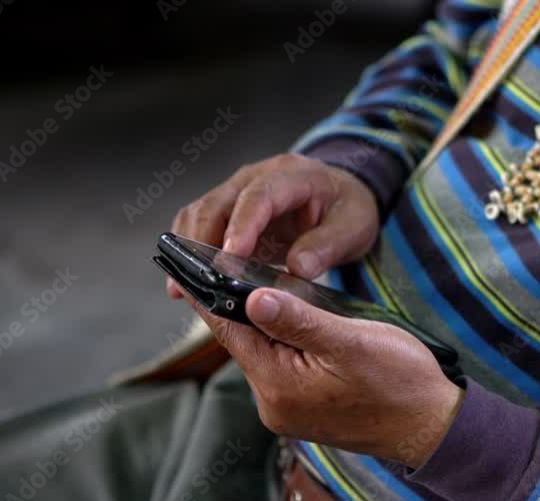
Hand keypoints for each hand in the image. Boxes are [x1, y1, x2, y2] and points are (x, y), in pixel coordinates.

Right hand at [167, 153, 378, 297]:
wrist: (341, 197)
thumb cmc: (348, 208)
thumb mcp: (353, 226)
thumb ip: (327, 246)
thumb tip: (297, 270)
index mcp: (291, 175)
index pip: (259, 197)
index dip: (242, 227)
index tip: (232, 257)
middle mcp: (256, 177)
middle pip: (217, 203)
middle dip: (204, 242)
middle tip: (201, 280)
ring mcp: (237, 192)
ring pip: (199, 213)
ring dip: (189, 248)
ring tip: (187, 287)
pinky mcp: (228, 213)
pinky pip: (199, 227)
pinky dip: (188, 253)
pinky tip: (186, 285)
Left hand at [185, 287, 463, 466]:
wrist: (432, 426)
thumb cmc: (400, 383)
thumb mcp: (350, 341)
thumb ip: (298, 320)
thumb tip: (251, 297)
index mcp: (279, 386)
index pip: (229, 332)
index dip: (208, 296)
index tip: (186, 268)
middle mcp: (274, 403)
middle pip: (244, 342)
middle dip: (239, 306)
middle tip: (231, 265)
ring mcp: (289, 410)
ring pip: (263, 353)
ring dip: (266, 323)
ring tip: (266, 287)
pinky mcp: (304, 409)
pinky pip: (281, 367)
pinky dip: (283, 342)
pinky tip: (296, 321)